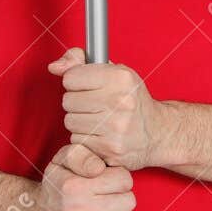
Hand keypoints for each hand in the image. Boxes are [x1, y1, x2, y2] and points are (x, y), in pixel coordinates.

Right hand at [26, 143, 134, 210]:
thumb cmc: (56, 190)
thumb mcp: (62, 161)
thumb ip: (82, 154)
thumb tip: (99, 167)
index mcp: (73, 188)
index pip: (124, 180)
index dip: (118, 179)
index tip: (107, 183)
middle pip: (129, 201)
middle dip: (120, 198)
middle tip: (105, 199)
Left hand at [49, 47, 159, 170]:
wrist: (157, 133)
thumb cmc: (132, 99)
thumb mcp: (114, 72)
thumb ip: (80, 62)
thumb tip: (54, 67)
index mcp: (120, 78)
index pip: (70, 77)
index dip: (76, 81)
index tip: (88, 85)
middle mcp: (119, 101)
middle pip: (67, 100)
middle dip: (77, 102)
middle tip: (95, 104)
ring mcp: (114, 127)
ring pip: (70, 121)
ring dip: (79, 121)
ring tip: (99, 119)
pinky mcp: (109, 149)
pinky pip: (77, 140)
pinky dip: (85, 138)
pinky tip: (101, 134)